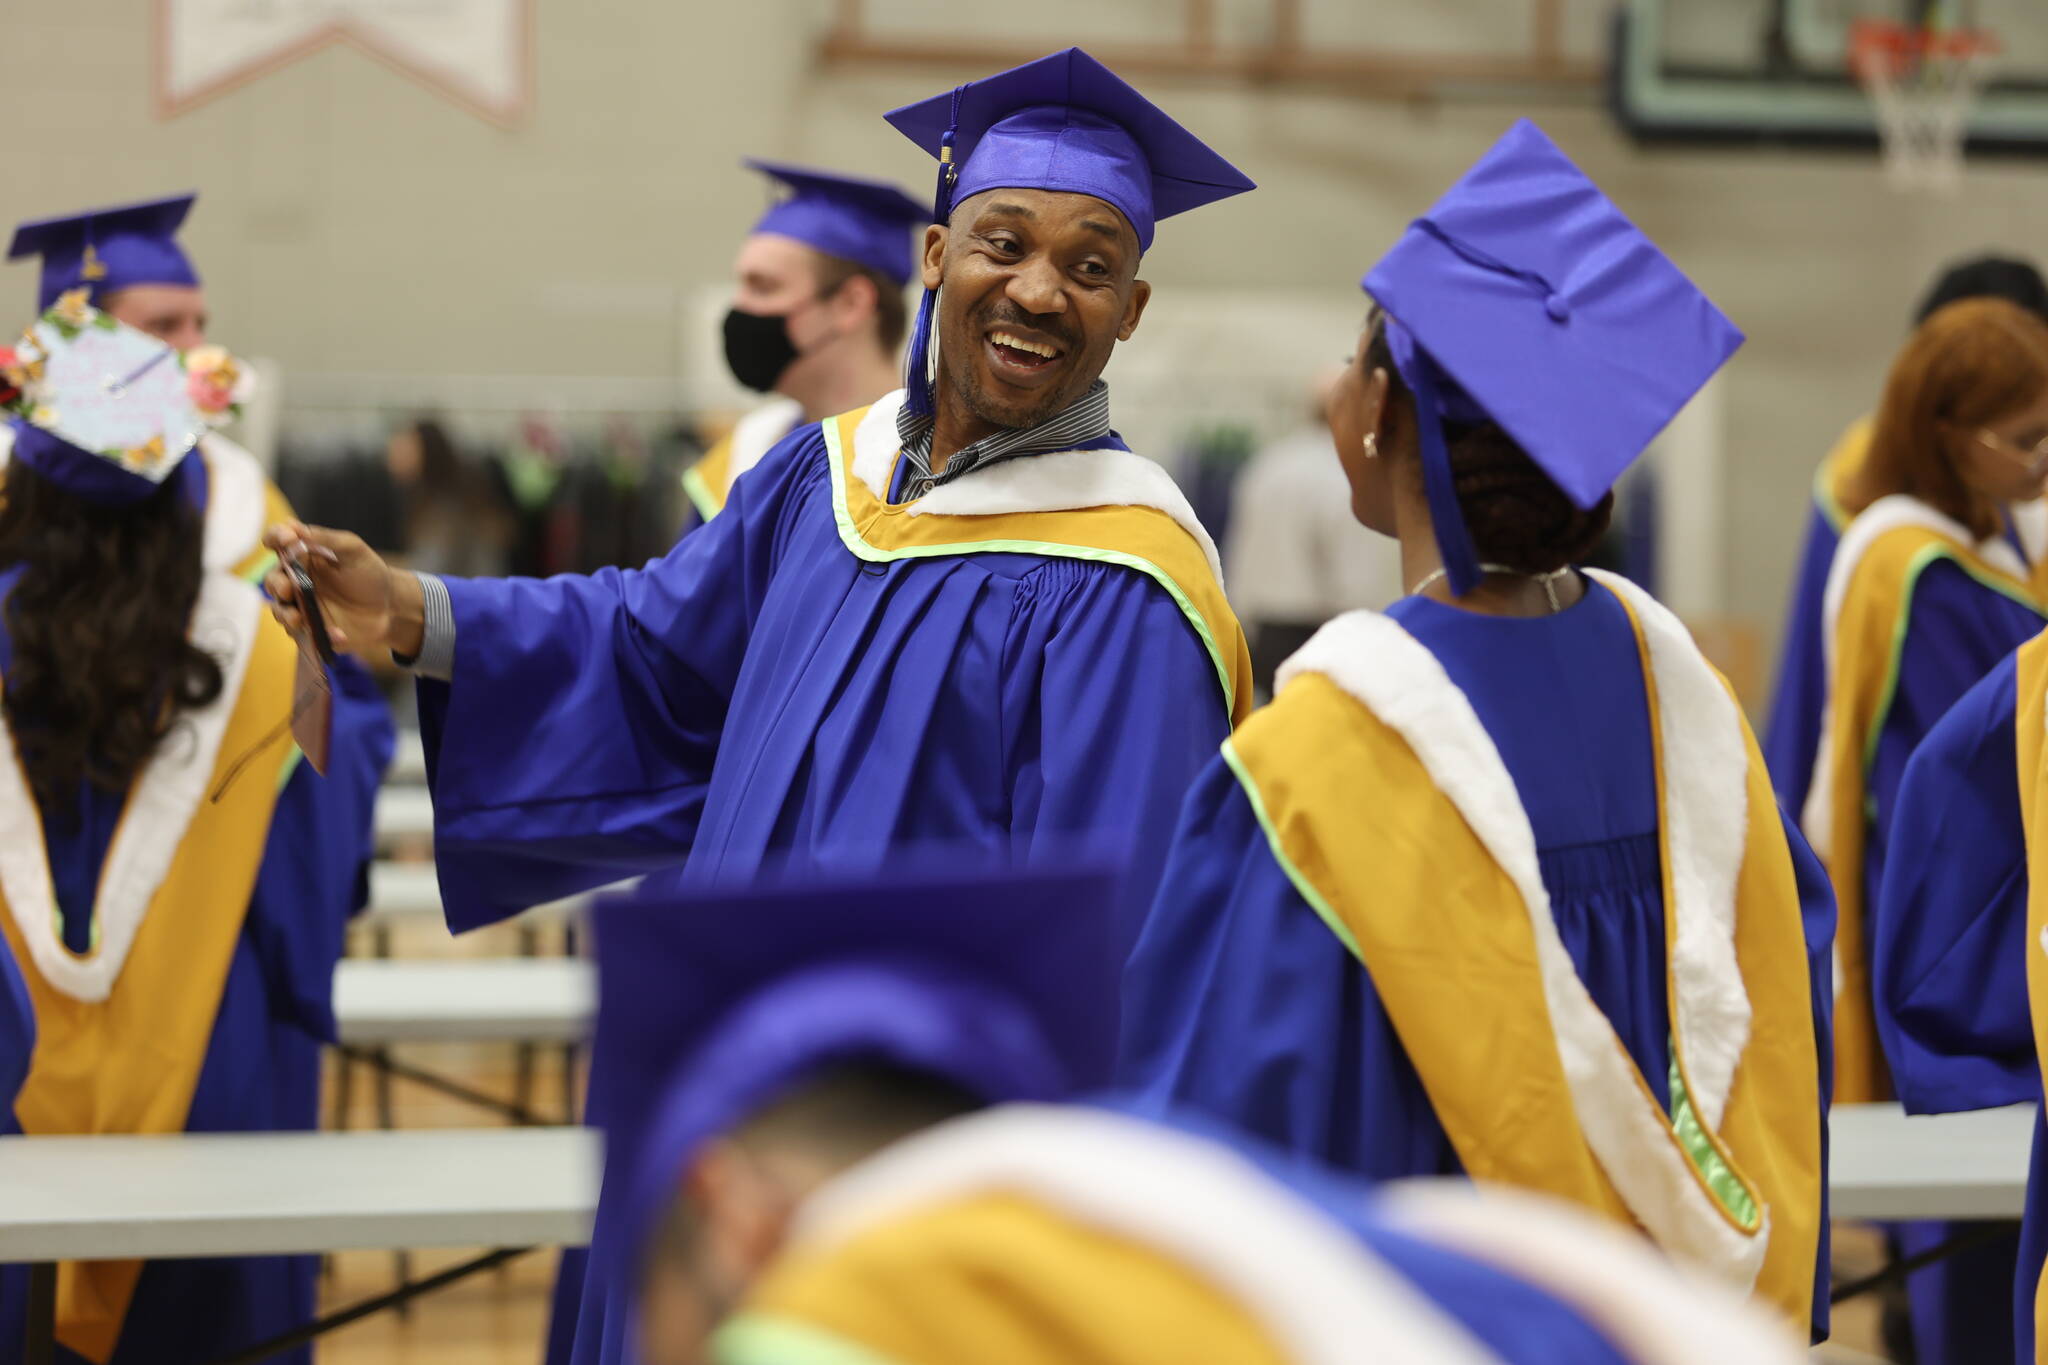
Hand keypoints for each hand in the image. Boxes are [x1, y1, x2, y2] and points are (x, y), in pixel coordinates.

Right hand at [262, 521, 425, 657]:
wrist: (389, 607)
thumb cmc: (369, 574)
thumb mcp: (353, 550)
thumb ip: (325, 539)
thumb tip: (293, 528)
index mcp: (302, 556)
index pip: (277, 541)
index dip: (275, 537)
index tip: (285, 539)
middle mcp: (295, 580)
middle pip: (272, 580)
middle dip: (276, 584)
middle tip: (288, 588)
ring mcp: (301, 606)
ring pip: (280, 611)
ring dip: (286, 615)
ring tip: (298, 619)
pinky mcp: (310, 629)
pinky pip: (304, 635)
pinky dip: (319, 635)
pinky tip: (339, 635)